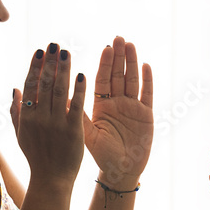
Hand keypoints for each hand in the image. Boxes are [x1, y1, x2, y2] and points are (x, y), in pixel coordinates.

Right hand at [10, 44, 85, 184]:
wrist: (51, 180)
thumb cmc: (37, 157)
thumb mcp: (21, 135)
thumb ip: (16, 111)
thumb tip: (15, 88)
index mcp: (26, 117)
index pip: (30, 86)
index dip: (35, 66)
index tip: (40, 50)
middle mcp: (40, 118)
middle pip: (44, 84)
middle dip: (50, 62)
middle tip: (55, 44)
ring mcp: (56, 124)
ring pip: (59, 91)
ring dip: (63, 69)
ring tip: (66, 52)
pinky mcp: (73, 131)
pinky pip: (76, 106)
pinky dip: (78, 90)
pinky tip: (81, 74)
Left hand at [85, 36, 153, 186]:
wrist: (121, 172)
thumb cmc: (102, 156)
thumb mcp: (87, 135)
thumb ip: (77, 115)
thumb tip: (61, 95)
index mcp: (102, 106)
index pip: (103, 80)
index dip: (104, 64)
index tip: (104, 47)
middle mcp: (118, 103)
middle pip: (118, 75)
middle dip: (118, 57)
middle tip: (118, 38)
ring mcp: (133, 108)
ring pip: (133, 80)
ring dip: (132, 62)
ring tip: (130, 45)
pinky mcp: (147, 115)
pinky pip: (147, 94)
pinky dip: (147, 80)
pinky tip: (146, 65)